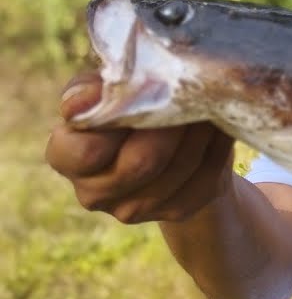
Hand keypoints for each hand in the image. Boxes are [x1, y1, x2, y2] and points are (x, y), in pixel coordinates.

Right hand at [45, 71, 235, 223]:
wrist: (166, 145)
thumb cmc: (127, 106)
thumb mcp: (106, 90)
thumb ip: (97, 89)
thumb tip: (91, 93)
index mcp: (66, 158)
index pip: (85, 151)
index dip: (117, 122)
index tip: (140, 92)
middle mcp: (95, 192)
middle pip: (143, 162)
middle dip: (173, 123)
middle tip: (192, 92)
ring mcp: (136, 209)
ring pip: (181, 167)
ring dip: (201, 131)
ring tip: (210, 100)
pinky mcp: (178, 209)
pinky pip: (207, 177)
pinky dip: (218, 146)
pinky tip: (219, 124)